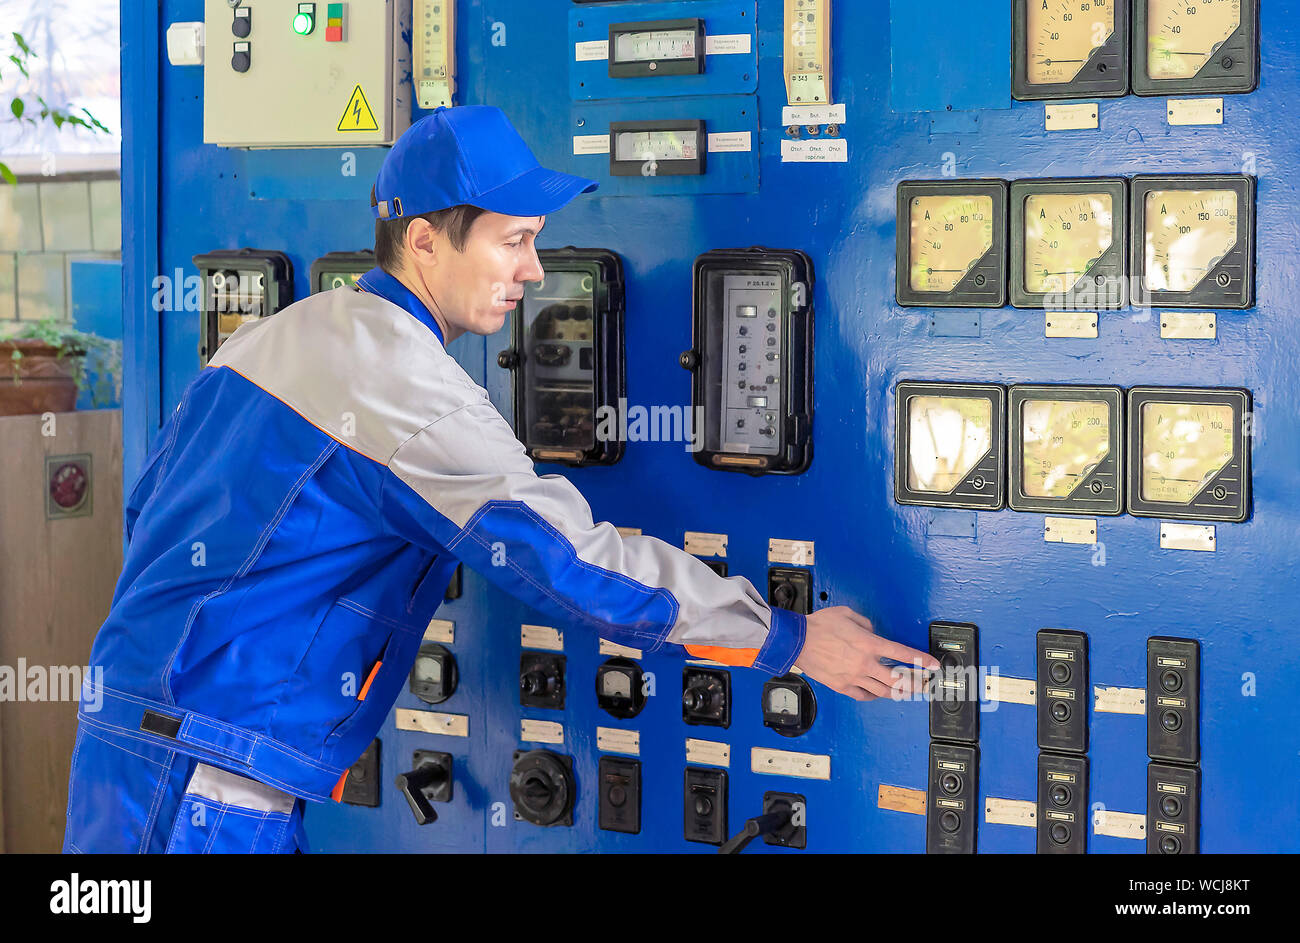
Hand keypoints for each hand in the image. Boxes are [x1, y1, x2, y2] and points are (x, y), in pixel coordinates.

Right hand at [793, 606, 938, 701]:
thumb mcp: (847, 614)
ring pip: (883, 691)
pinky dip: (874, 696)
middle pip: (898, 679)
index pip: (903, 654)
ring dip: (898, 693)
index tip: (933, 665)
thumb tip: (873, 632)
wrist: (797, 641)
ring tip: (906, 693)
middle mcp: (864, 663)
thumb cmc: (819, 626)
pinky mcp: (842, 685)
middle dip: (916, 683)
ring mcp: (854, 676)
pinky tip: (877, 694)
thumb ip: (866, 624)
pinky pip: (863, 696)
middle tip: (925, 685)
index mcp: (869, 643)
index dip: (921, 660)